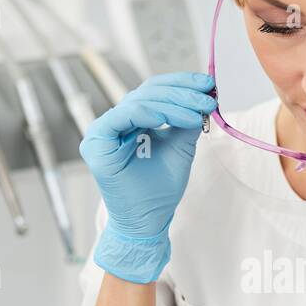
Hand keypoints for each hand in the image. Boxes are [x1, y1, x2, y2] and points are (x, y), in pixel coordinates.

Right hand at [78, 72, 216, 282]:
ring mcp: (102, 130)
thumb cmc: (159, 191)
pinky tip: (177, 120)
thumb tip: (203, 94)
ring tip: (198, 112)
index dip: (181, 83)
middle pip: (147, 92)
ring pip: (140, 100)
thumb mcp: (180, 148)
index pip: (154, 90)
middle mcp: (114, 122)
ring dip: (174, 103)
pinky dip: (153, 113)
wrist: (146, 222)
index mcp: (131, 121)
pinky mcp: (97, 141)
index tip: (208, 85)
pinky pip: (126, 115)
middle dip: (182, 92)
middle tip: (207, 98)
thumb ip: (186, 121)